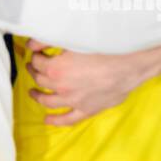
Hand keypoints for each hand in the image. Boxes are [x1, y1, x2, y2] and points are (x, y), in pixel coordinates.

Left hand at [25, 40, 147, 125]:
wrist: (129, 66)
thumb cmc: (104, 49)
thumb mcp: (74, 40)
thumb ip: (49, 41)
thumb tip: (31, 45)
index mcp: (56, 69)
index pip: (38, 63)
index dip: (35, 57)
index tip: (37, 53)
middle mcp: (61, 87)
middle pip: (40, 81)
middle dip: (34, 73)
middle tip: (33, 68)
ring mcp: (73, 101)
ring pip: (49, 102)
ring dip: (38, 97)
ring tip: (33, 93)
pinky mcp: (86, 110)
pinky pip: (68, 119)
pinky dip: (56, 121)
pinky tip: (48, 120)